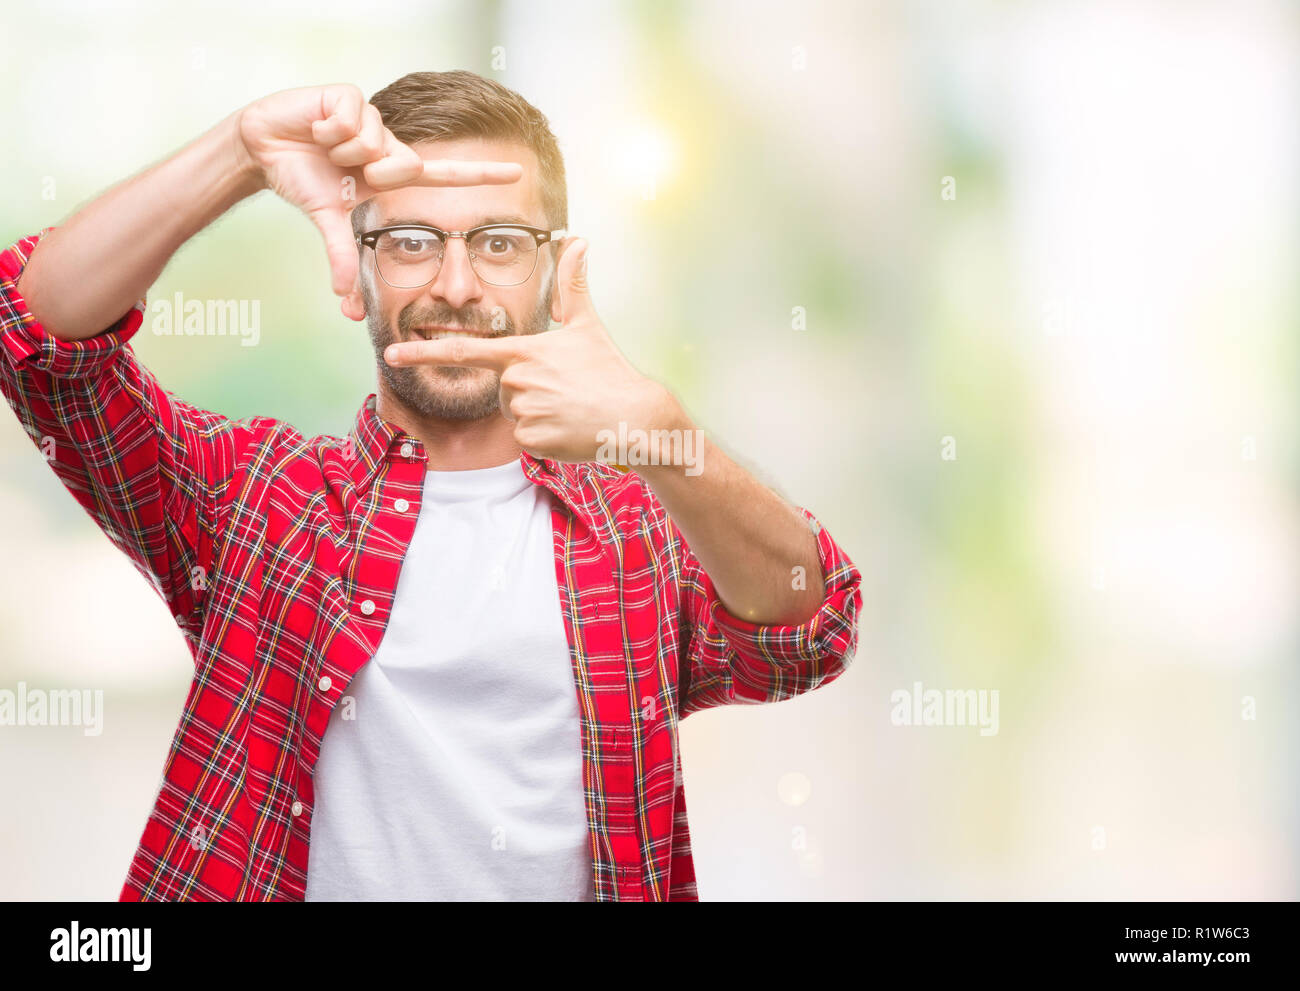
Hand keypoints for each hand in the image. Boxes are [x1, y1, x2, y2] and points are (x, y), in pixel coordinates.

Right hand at [236, 84, 522, 296]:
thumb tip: (346, 303)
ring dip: (342, 151)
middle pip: (407, 165)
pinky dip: (326, 129)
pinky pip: (350, 120)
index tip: (518, 173)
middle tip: (344, 169)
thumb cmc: (302, 178)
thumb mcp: (327, 220)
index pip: (446, 174)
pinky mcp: (349, 96)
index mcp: (391, 173)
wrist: (264, 146)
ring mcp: (372, 118)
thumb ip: (343, 258)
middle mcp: (389, 144)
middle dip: (372, 173)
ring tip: (325, 147)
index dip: (481, 174)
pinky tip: (316, 126)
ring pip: (375, 143)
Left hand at [381, 239, 683, 463]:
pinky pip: (525, 437)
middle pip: (500, 389)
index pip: (465, 351)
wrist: (635, 416)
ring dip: (536, 414)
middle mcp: (518, 379)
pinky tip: (569, 428)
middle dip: (524, 392)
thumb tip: (578, 239)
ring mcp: (524, 410)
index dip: (424, 351)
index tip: (393, 353)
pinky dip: (545, 436)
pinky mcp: (533, 439)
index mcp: (524, 350)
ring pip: (512, 414)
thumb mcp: (587, 325)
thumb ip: (572, 284)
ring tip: (569, 408)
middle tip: (562, 391)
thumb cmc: (609, 370)